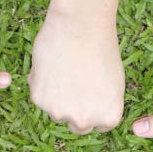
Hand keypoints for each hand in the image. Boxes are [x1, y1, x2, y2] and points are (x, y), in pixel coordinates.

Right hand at [28, 10, 124, 133]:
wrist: (81, 25)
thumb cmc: (101, 48)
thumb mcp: (113, 84)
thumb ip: (100, 105)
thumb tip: (84, 116)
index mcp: (109, 118)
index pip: (97, 125)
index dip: (92, 108)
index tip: (90, 93)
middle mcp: (85, 121)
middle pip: (77, 126)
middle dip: (75, 109)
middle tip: (75, 84)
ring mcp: (60, 113)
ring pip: (56, 112)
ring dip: (57, 97)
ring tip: (64, 69)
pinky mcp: (39, 100)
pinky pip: (40, 97)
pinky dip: (42, 84)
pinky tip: (51, 65)